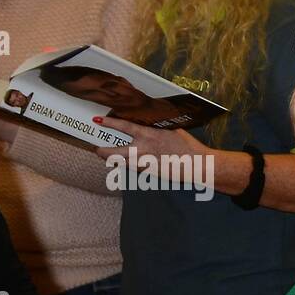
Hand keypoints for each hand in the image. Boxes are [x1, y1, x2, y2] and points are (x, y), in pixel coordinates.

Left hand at [92, 116, 211, 180]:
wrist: (197, 164)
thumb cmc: (189, 146)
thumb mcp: (173, 131)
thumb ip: (158, 129)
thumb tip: (151, 125)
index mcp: (149, 135)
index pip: (124, 127)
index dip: (109, 123)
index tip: (97, 121)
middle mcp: (144, 150)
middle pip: (115, 153)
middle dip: (103, 152)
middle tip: (98, 150)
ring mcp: (146, 163)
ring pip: (123, 163)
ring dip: (115, 161)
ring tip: (110, 159)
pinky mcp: (151, 173)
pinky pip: (136, 170)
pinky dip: (131, 166)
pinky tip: (131, 165)